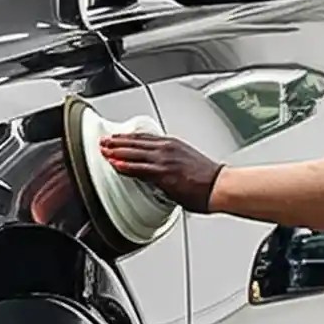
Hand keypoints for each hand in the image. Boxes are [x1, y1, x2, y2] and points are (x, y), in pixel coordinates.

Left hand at [98, 133, 224, 212]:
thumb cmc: (209, 179)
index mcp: (172, 145)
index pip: (144, 138)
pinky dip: (125, 166)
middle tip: (103, 141)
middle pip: (135, 142)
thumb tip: (163, 171)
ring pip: (134, 153)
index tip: (116, 137)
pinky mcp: (164, 173)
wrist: (220, 185)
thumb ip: (171, 163)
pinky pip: (139, 169)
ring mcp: (164, 160)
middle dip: (117, 141)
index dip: (127, 137)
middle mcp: (167, 148)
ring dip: (116, 151)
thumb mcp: (187, 162)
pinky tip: (115, 165)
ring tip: (104, 151)